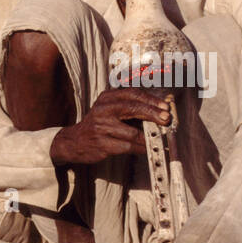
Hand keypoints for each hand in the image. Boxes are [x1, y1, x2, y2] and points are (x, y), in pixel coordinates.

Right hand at [50, 88, 170, 166]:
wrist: (74, 142)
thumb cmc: (99, 125)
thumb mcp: (109, 110)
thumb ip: (129, 108)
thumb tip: (158, 111)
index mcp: (107, 98)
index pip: (133, 94)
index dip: (152, 100)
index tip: (165, 107)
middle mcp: (103, 110)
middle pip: (134, 108)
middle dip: (154, 114)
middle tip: (166, 120)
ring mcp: (101, 127)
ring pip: (133, 132)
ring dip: (149, 136)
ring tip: (159, 138)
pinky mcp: (102, 144)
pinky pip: (127, 146)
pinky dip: (140, 148)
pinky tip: (147, 148)